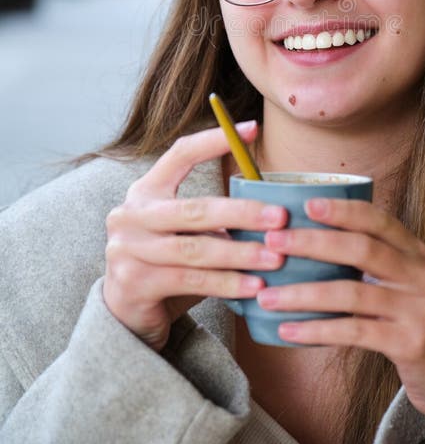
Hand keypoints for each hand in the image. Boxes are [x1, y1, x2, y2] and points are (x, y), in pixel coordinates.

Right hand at [103, 123, 285, 350]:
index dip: (215, 140)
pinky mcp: (134, 282)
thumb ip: (211, 216)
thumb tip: (273, 203)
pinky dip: (226, 284)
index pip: (181, 154)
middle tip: (280, 217)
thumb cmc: (167, 264)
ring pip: (196, 249)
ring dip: (240, 254)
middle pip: (195, 209)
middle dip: (243, 213)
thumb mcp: (185, 232)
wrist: (124, 314)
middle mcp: (131, 214)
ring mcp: (128, 249)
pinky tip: (254, 287)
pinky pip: (190, 280)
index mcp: (146, 191)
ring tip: (275, 258)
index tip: (252, 129)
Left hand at [257, 198, 424, 435]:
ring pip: (352, 293)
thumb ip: (366, 258)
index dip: (343, 210)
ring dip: (303, 294)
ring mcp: (417, 308)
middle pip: (361, 250)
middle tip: (273, 243)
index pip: (377, 220)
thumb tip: (302, 237)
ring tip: (267, 296)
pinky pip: (354, 332)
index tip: (307, 204)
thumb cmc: (408, 316)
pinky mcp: (409, 342)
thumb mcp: (398, 279)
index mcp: (413, 250)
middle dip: (313, 243)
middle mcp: (418, 273)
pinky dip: (317, 330)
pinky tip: (287, 330)